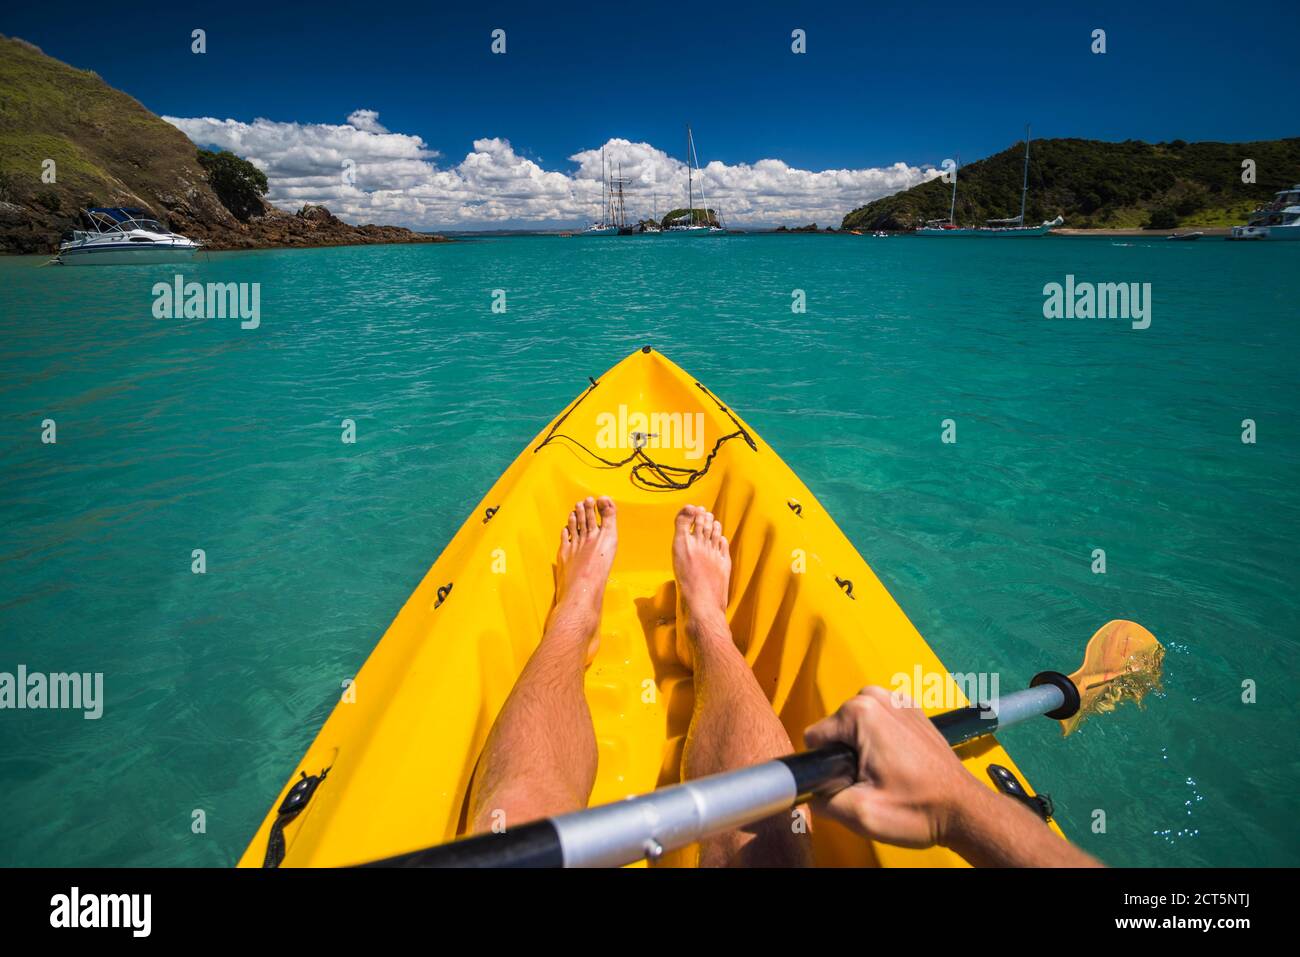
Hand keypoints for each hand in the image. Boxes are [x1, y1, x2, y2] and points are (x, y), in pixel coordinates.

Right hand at [804, 686, 981, 848]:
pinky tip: (897, 766)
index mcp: (861, 712)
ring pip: (855, 728)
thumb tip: (808, 792)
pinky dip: (880, 744)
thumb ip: (821, 800)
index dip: (827, 767)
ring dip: (862, 751)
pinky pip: (876, 725)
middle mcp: (878, 697)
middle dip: (845, 758)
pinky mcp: (911, 711)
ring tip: (886, 776)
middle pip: (836, 730)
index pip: (815, 738)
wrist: (963, 810)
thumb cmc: (921, 809)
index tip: (852, 782)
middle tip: (872, 782)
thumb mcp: (859, 814)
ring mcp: (897, 701)